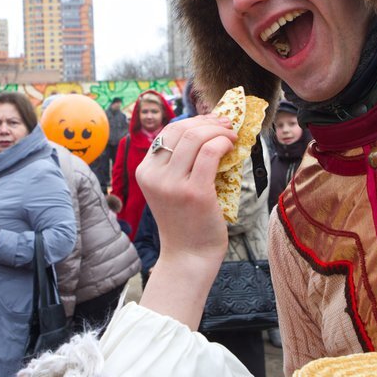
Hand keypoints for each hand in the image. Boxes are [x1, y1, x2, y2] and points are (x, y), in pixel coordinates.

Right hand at [135, 115, 234, 328]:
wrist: (188, 256)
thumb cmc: (186, 221)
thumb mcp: (171, 188)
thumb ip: (179, 162)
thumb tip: (206, 129)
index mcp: (145, 171)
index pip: (168, 132)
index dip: (193, 120)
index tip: (212, 121)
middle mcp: (154, 175)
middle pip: (181, 130)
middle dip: (208, 122)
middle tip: (227, 124)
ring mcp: (172, 184)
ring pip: (195, 137)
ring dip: (218, 130)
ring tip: (231, 134)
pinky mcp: (194, 192)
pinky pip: (209, 153)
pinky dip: (223, 143)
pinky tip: (231, 145)